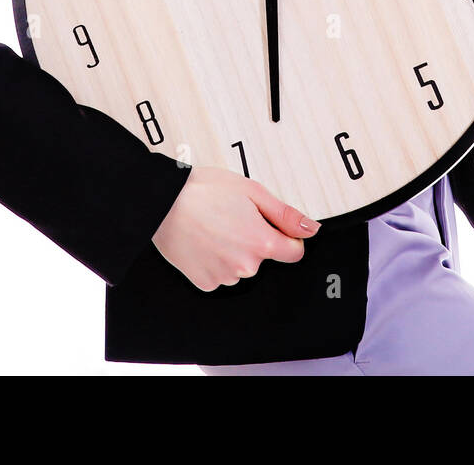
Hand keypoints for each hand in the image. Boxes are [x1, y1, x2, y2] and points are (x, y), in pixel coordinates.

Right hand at [150, 165, 320, 291]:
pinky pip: (221, 273)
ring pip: (241, 266)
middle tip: (233, 216)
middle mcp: (245, 265)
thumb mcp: (252, 191)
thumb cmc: (204, 191)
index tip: (272, 226)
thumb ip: (285, 214)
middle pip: (264, 257)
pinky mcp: (205, 283)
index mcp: (260, 242)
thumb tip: (310, 229)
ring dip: (234, 250)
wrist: (163, 203)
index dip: (287, 236)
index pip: (294, 252)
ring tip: (214, 226)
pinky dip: (216, 260)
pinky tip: (204, 241)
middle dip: (255, 239)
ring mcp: (224, 276)